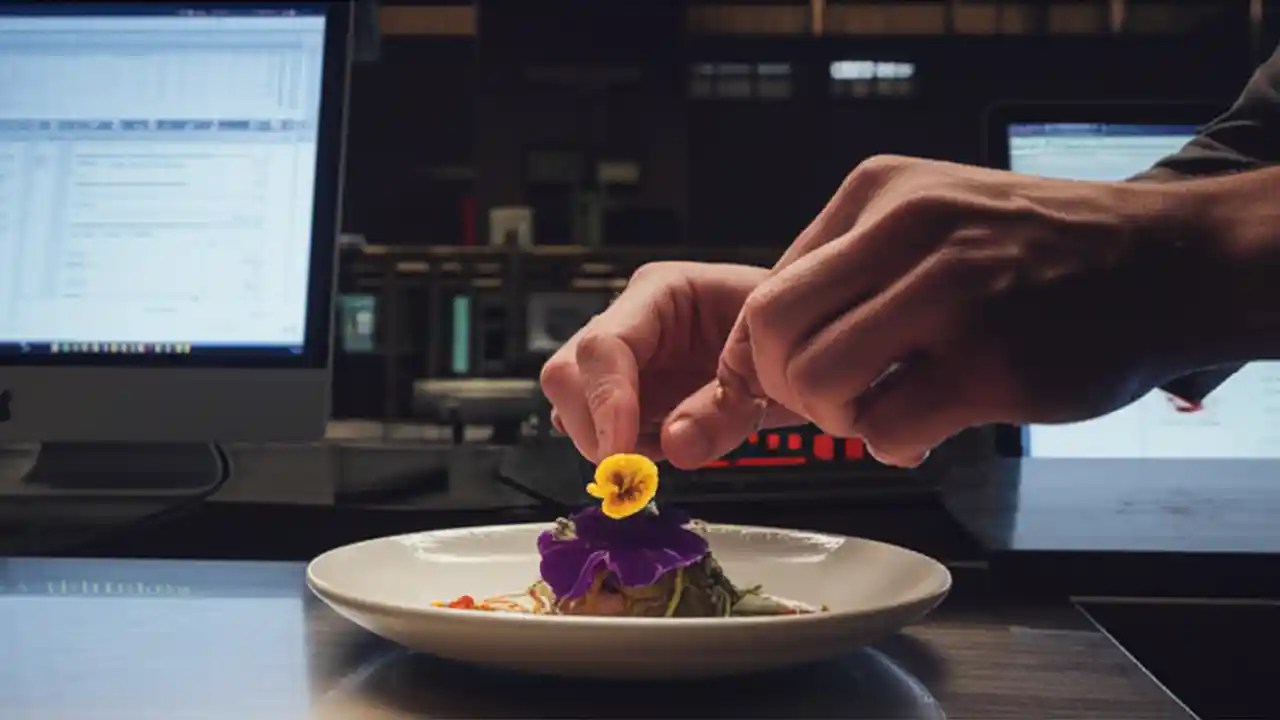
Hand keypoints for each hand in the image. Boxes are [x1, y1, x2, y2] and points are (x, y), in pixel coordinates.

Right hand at [540, 262, 803, 467]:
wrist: (805, 352)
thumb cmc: (792, 340)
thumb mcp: (772, 370)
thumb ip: (726, 406)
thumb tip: (673, 445)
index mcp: (662, 293)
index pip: (604, 345)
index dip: (605, 402)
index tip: (619, 453)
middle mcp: (631, 325)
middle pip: (567, 375)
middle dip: (595, 430)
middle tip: (640, 469)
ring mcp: (624, 364)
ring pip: (572, 408)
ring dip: (613, 446)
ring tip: (676, 446)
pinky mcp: (628, 401)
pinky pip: (599, 433)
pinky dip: (624, 455)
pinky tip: (666, 448)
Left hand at [718, 155, 1224, 466]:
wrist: (1162, 260)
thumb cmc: (1037, 248)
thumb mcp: (934, 211)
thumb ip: (852, 262)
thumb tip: (765, 340)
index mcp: (881, 191)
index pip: (768, 287)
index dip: (759, 353)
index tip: (773, 385)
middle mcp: (910, 231)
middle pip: (775, 332)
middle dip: (783, 388)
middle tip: (827, 404)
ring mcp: (954, 297)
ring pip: (820, 382)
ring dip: (837, 418)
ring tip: (878, 413)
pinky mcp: (993, 366)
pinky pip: (886, 428)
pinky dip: (890, 444)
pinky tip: (923, 430)